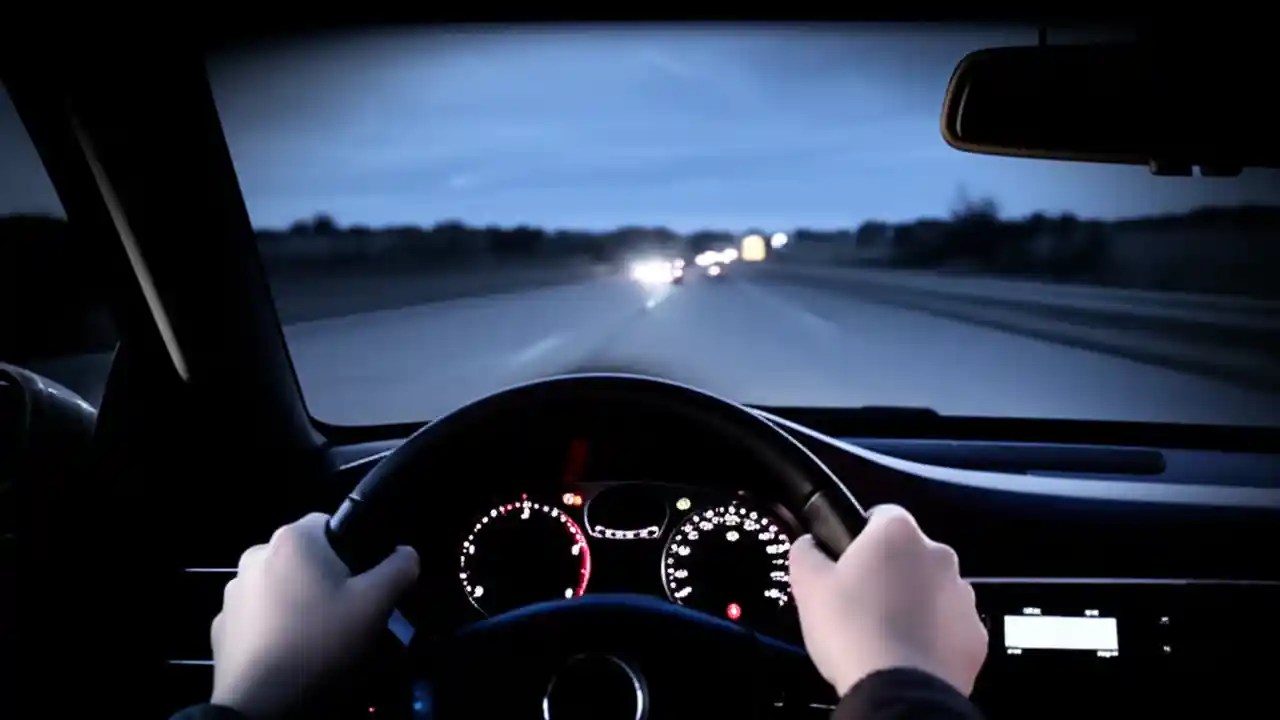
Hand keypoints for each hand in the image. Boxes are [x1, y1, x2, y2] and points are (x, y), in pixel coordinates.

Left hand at [210, 513, 418, 717]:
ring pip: (280, 586)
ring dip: (297, 601)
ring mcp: (233, 592)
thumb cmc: (320, 642)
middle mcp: (256, 555)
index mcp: (293, 539)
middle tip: (346, 613)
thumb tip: (406, 554)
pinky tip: (290, 651)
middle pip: (304, 558)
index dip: (353, 550)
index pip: (329, 523)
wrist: (262, 703)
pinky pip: (258, 615)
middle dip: (325, 579)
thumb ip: (398, 569)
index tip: (363, 582)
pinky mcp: (222, 625)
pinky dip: (274, 626)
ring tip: (317, 637)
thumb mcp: (375, 605)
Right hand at [789, 505, 986, 696]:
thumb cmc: (850, 629)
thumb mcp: (808, 585)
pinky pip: (950, 626)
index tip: (847, 563)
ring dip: (915, 602)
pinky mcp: (976, 634)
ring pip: (934, 590)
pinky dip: (934, 634)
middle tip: (862, 603)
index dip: (860, 537)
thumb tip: (811, 545)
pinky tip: (909, 652)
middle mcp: (939, 555)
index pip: (880, 515)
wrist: (897, 690)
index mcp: (898, 533)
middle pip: (910, 554)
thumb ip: (807, 551)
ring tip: (885, 633)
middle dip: (890, 572)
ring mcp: (964, 595)